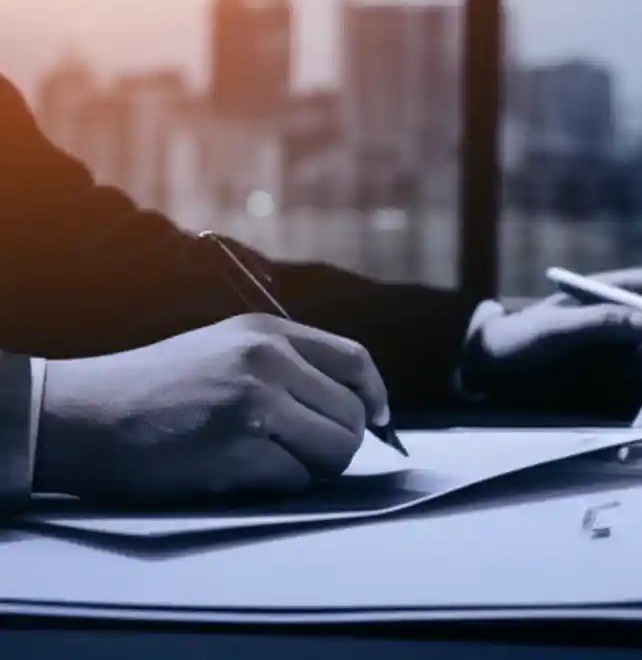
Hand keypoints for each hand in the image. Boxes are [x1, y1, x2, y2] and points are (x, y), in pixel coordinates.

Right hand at [34, 314, 388, 504]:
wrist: (83, 414)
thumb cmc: (157, 389)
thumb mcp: (225, 348)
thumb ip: (287, 365)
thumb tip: (357, 406)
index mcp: (268, 332)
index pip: (355, 361)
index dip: (376, 396)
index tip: (381, 420)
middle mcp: (268, 361)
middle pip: (352, 416)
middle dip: (339, 444)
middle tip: (304, 455)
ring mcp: (255, 404)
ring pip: (335, 451)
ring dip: (312, 468)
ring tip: (268, 461)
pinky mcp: (239, 449)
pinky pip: (296, 481)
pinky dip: (277, 486)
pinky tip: (237, 472)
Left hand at [459, 267, 641, 410]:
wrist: (489, 376)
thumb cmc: (516, 341)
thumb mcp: (553, 330)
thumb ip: (599, 322)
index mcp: (604, 292)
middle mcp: (617, 317)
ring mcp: (616, 348)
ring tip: (616, 376)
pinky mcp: (612, 377)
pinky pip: (640, 379)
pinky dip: (635, 384)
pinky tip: (608, 389)